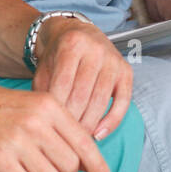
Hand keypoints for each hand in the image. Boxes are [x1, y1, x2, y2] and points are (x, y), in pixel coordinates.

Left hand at [31, 17, 132, 141]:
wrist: (78, 33)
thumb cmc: (58, 56)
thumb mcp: (44, 68)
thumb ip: (44, 91)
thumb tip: (48, 125)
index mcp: (72, 44)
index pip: (63, 85)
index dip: (56, 111)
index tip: (50, 128)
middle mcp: (96, 49)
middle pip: (82, 95)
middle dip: (71, 121)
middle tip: (62, 138)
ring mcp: (113, 60)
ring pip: (101, 101)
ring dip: (88, 125)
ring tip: (77, 139)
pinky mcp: (126, 70)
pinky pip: (123, 102)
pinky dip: (111, 122)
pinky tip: (98, 134)